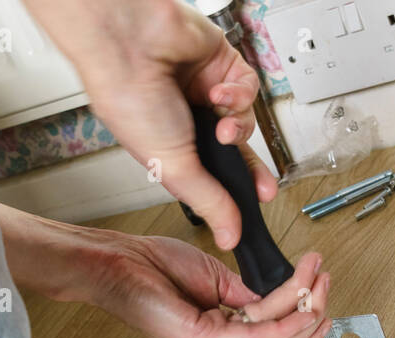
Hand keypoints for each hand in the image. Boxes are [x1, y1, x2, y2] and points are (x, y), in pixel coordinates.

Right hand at [24, 0, 274, 249]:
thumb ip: (209, 201)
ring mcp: (205, 91)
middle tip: (264, 187)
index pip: (211, 176)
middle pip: (236, 150)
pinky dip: (238, 93)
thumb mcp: (174, 166)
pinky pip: (247, 85)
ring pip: (245, 118)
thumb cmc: (130, 99)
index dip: (231, 193)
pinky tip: (219, 94)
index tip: (248, 211)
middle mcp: (188, 120)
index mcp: (170, 148)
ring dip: (238, 124)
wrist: (129, 45)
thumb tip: (229, 234)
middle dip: (250, 168)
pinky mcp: (222, 63)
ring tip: (222, 127)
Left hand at [87, 235, 330, 337]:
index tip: (319, 285)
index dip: (304, 320)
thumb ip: (248, 297)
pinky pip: (257, 336)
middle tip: (325, 283)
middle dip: (313, 318)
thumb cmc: (152, 268)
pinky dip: (286, 319)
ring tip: (317, 279)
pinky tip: (300, 300)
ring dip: (305, 310)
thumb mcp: (215, 279)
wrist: (117, 262)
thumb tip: (280, 300)